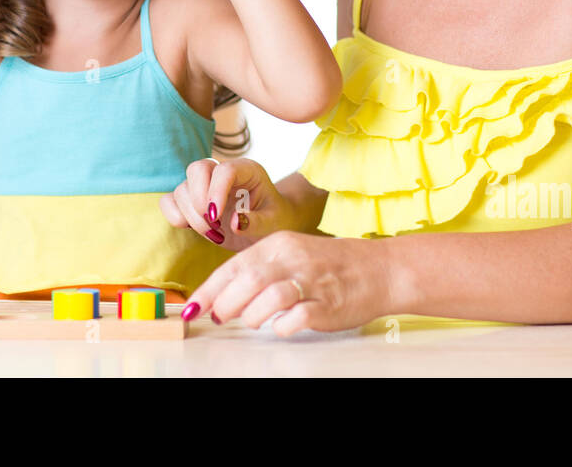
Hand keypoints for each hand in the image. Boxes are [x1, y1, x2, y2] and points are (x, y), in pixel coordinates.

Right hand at [160, 158, 294, 251]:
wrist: (267, 230)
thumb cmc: (274, 222)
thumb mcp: (274, 224)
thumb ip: (257, 223)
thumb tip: (234, 222)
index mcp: (247, 170)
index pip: (225, 169)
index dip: (216, 191)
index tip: (216, 216)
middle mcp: (222, 173)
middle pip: (196, 169)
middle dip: (199, 199)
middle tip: (214, 223)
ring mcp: (203, 186)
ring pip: (181, 189)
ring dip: (192, 216)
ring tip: (214, 233)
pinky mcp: (190, 202)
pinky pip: (168, 202)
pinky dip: (176, 217)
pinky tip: (195, 229)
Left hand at [181, 231, 390, 334]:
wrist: (378, 269)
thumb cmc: (329, 266)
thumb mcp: (290, 255)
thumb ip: (258, 271)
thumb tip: (221, 297)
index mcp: (279, 245)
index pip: (233, 266)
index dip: (208, 290)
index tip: (192, 308)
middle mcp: (293, 259)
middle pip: (247, 280)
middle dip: (226, 303)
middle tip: (221, 317)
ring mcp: (312, 281)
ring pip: (270, 296)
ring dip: (252, 315)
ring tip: (252, 322)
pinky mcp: (329, 304)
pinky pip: (298, 317)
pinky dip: (283, 326)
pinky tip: (281, 326)